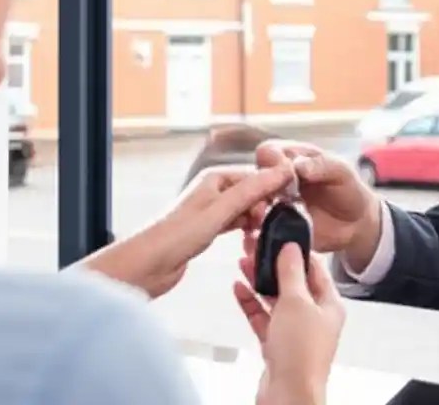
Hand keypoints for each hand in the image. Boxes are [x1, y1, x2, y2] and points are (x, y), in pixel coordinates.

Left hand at [80, 164, 293, 297]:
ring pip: (244, 209)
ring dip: (256, 219)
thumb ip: (251, 191)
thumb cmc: (176, 235)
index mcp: (214, 178)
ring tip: (265, 232)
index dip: (273, 187)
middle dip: (266, 205)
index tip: (292, 201)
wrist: (146, 265)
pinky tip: (252, 240)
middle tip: (277, 223)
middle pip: (251, 192)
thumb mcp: (220, 210)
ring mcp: (210, 211)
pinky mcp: (207, 231)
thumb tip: (281, 171)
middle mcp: (212, 191)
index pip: (255, 175)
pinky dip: (245, 229)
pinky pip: (235, 224)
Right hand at [234, 235, 344, 404]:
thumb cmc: (301, 353)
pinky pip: (263, 318)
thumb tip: (290, 248)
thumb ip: (291, 272)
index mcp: (329, 304)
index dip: (297, 250)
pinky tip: (239, 288)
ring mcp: (295, 332)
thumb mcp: (296, 301)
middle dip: (272, 264)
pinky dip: (251, 303)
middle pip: (292, 282)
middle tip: (255, 245)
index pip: (315, 268)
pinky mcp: (277, 345)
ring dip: (259, 281)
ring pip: (275, 299)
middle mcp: (314, 317)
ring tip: (243, 260)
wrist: (288, 394)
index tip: (281, 236)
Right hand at [255, 140, 382, 269]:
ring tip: (267, 218)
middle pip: (252, 177)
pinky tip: (268, 233)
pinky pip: (258, 228)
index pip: (267, 152)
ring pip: (250, 203)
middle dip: (258, 189)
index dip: (272, 161)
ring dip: (255, 210)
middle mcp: (275, 179)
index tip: (287, 175)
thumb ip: (322, 165)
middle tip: (274, 200)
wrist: (355, 223)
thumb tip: (298, 166)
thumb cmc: (348, 189)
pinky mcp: (274, 226)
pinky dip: (258, 231)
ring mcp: (272, 203)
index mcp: (290, 157)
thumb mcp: (342, 172)